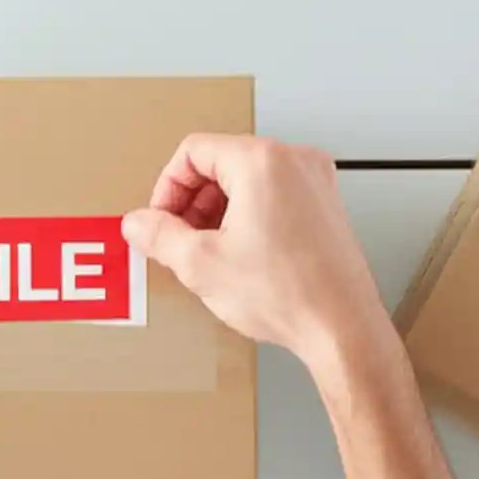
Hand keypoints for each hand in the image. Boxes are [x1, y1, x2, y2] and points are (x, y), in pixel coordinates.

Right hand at [121, 134, 388, 367]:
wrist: (341, 327)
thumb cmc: (285, 293)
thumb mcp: (200, 264)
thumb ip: (159, 235)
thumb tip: (137, 223)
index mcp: (261, 162)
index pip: (194, 151)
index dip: (167, 187)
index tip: (161, 222)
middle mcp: (293, 161)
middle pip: (220, 162)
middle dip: (191, 201)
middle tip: (179, 240)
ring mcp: (315, 182)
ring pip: (246, 180)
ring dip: (217, 211)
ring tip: (208, 253)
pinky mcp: (324, 206)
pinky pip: (272, 196)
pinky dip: (246, 217)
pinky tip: (239, 256)